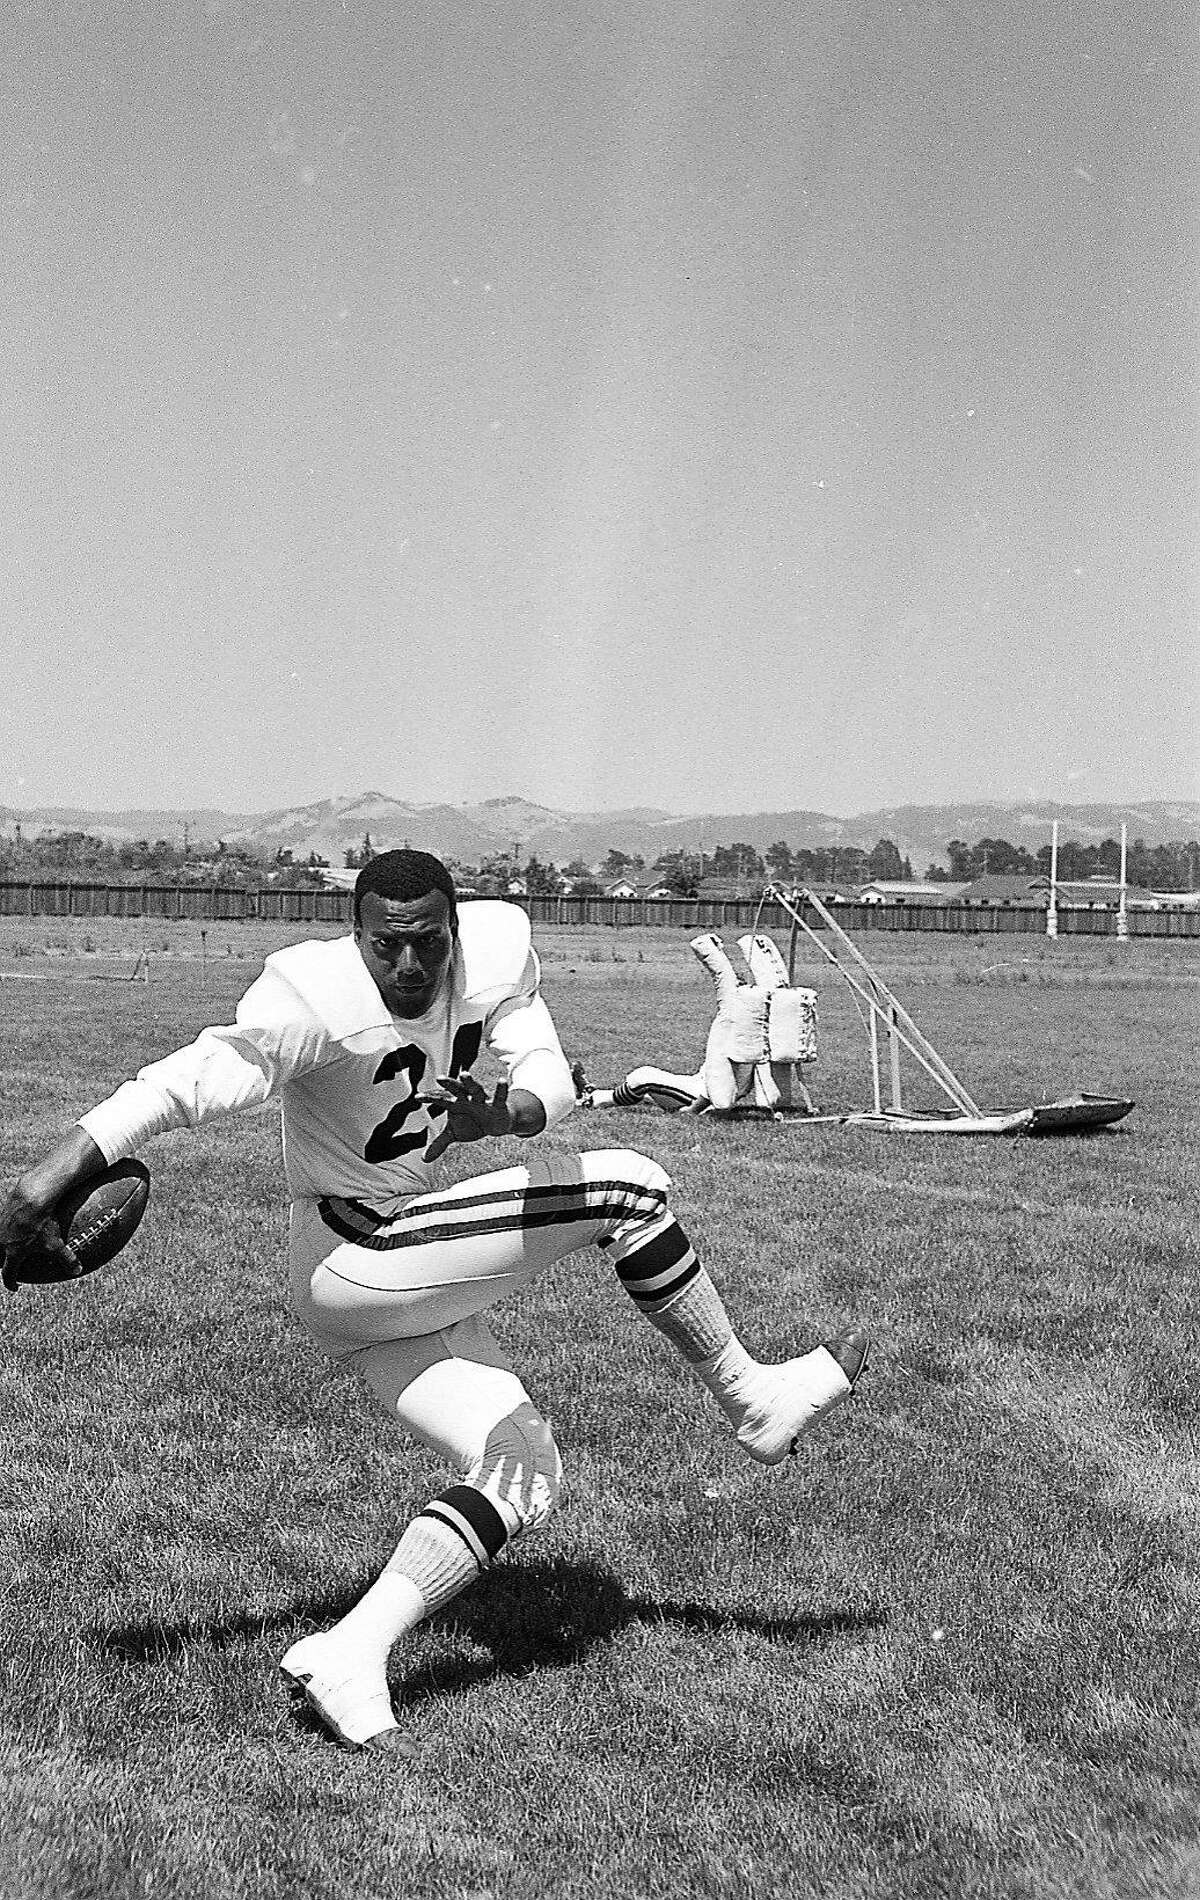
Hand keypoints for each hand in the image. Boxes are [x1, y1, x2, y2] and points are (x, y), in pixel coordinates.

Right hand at [0, 1129, 107, 1291]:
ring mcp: (0, 1226)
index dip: (11, 1282)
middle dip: (3, 1263)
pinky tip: (18, 1221)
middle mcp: (1, 1241)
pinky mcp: (2, 1211)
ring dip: (5, 1243)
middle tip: (11, 1265)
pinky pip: (4, 1222)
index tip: (15, 1287)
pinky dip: (9, 1226)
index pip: (8, 1273)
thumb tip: (78, 1271)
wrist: (31, 1196)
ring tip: (13, 1243)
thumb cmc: (42, 1223)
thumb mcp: (56, 1243)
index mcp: (12, 1253)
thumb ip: (66, 1258)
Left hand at [420, 1077, 514, 1162]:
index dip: (430, 1098)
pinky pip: (500, 1097)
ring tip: (464, 1074)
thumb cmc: (472, 1122)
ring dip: (470, 1082)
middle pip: (457, 1089)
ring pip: (476, 1089)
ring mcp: (483, 1100)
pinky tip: (502, 1080)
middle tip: (439, 1078)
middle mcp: (468, 1098)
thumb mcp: (455, 1133)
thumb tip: (423, 1160)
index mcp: (456, 1103)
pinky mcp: (498, 1104)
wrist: (496, 1121)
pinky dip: (501, 1089)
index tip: (417, 1097)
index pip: (441, 1099)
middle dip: (449, 1084)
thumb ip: (439, 1143)